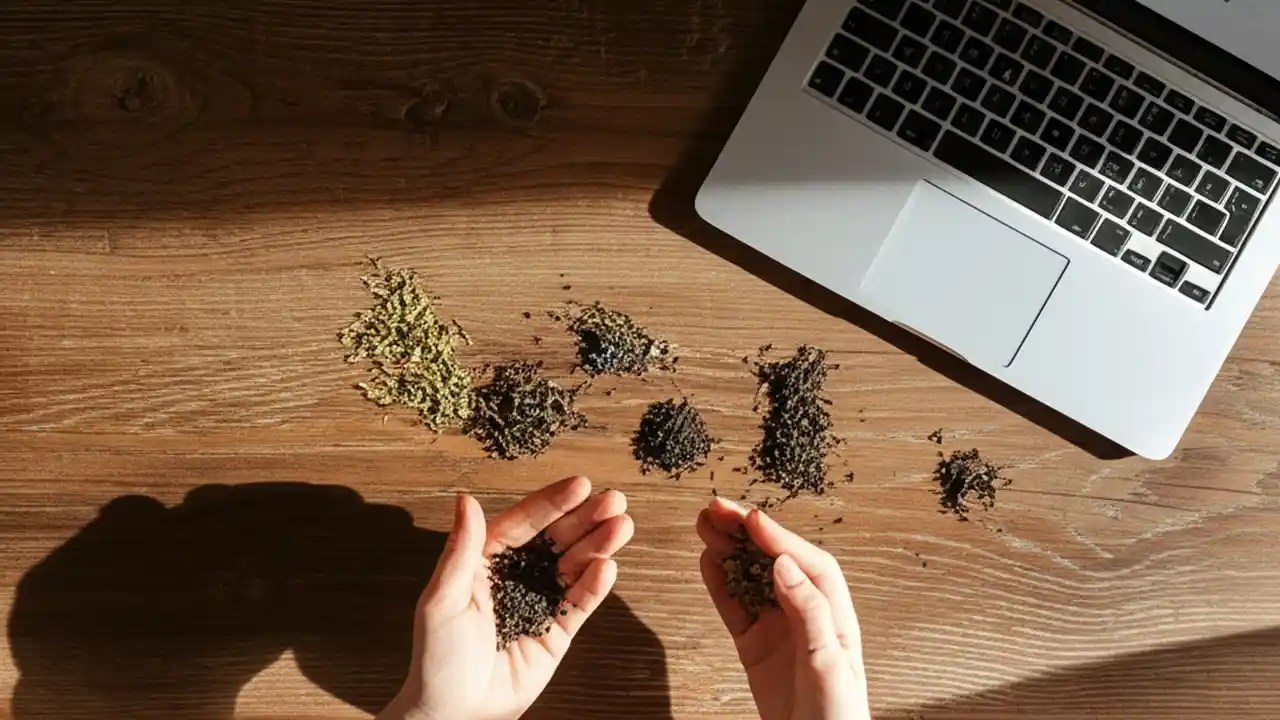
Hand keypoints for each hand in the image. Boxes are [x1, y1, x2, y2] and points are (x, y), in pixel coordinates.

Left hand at [379, 476, 633, 719]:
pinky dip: (595, 586)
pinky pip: (579, 604)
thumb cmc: (437, 657)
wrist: (455, 712)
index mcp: (486, 562)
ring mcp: (539, 602)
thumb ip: (461, 549)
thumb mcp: (443, 599)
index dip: (552, 503)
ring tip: (622, 526)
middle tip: (614, 499)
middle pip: (557, 539)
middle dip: (586, 518)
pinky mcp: (556, 631)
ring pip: (574, 566)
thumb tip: (466, 499)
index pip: (524, 523)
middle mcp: (516, 576)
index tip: (580, 484)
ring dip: (598, 545)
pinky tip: (608, 568)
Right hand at [697, 498, 870, 719]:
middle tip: (718, 508)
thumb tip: (784, 565)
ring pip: (749, 578)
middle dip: (747, 532)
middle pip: (774, 561)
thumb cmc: (838, 714)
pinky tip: (707, 561)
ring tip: (706, 523)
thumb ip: (808, 612)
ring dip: (728, 550)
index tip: (753, 519)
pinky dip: (719, 584)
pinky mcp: (754, 646)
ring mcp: (777, 628)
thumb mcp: (829, 662)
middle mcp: (805, 614)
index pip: (807, 563)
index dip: (780, 537)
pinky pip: (733, 607)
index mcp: (833, 614)